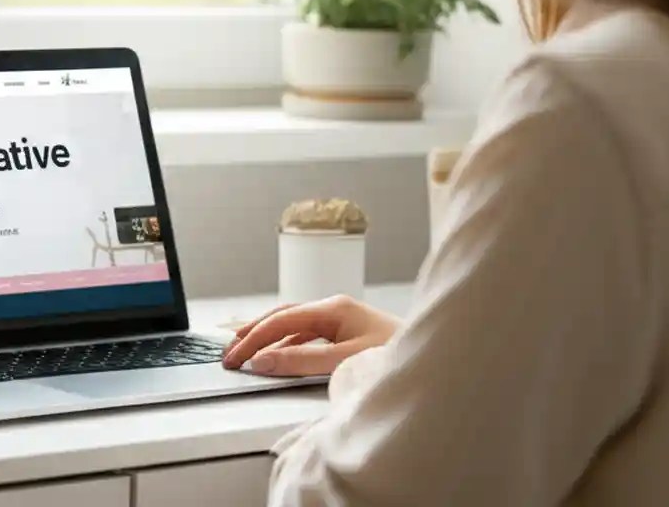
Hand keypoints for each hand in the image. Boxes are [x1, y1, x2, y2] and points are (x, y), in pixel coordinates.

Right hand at [222, 295, 400, 375]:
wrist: (439, 359)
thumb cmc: (398, 356)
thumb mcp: (346, 360)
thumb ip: (303, 361)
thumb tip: (264, 361)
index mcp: (334, 307)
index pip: (281, 320)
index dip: (254, 339)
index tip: (235, 358)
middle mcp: (334, 309)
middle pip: (282, 317)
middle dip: (253, 334)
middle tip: (229, 354)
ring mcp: (340, 320)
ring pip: (292, 326)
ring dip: (267, 339)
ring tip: (243, 351)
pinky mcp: (346, 334)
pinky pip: (306, 336)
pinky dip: (285, 346)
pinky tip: (275, 358)